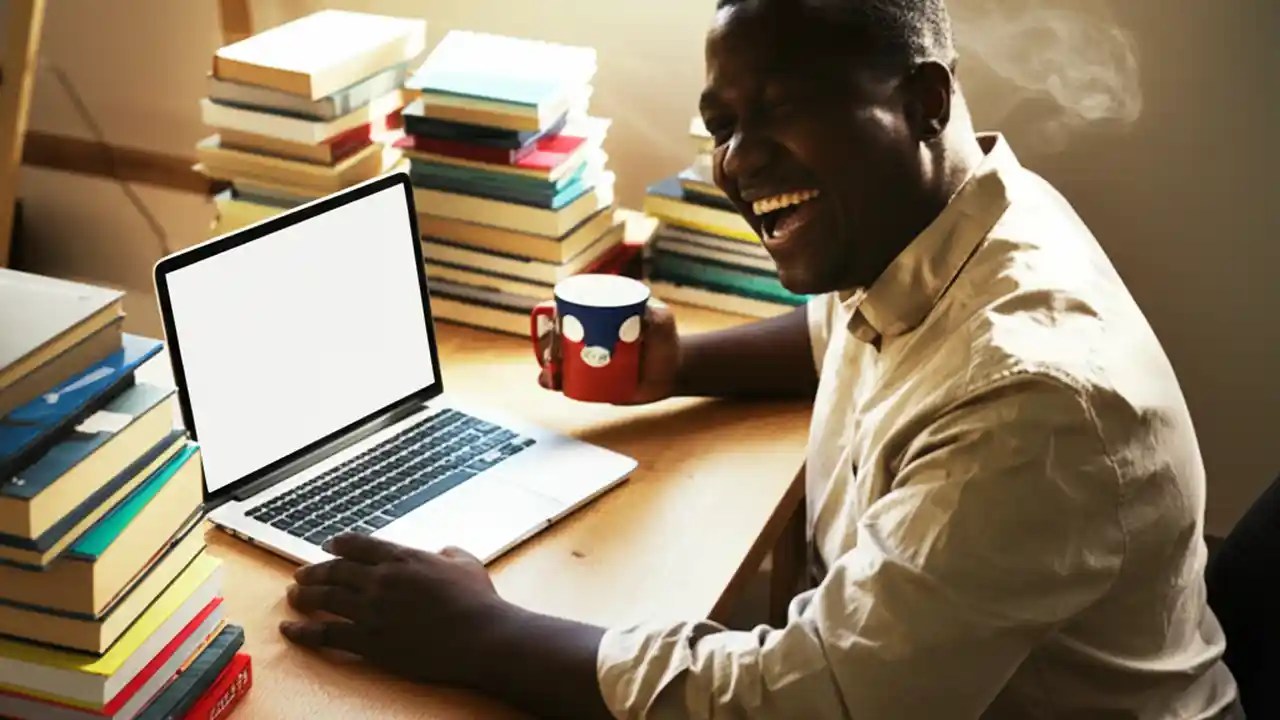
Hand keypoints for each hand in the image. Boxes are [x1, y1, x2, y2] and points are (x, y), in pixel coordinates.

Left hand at [279, 534, 503, 686]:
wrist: (480, 637)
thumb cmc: (478, 602)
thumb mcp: (466, 563)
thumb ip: (448, 553)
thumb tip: (442, 551)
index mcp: (402, 557)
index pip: (358, 544)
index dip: (338, 543)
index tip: (327, 545)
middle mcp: (380, 580)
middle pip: (335, 570)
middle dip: (314, 571)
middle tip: (301, 574)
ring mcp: (372, 610)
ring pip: (325, 599)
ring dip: (304, 596)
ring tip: (292, 595)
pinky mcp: (369, 641)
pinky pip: (326, 634)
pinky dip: (303, 631)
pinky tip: (290, 628)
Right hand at [536, 299, 680, 404]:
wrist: (672, 371)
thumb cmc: (665, 339)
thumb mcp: (662, 321)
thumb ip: (655, 314)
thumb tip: (645, 310)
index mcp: (598, 316)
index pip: (568, 312)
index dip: (554, 315)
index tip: (554, 321)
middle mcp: (587, 336)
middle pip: (557, 336)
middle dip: (548, 341)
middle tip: (554, 349)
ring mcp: (586, 360)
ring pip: (557, 359)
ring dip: (547, 362)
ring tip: (551, 367)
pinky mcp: (589, 382)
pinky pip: (565, 382)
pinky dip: (553, 382)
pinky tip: (549, 382)